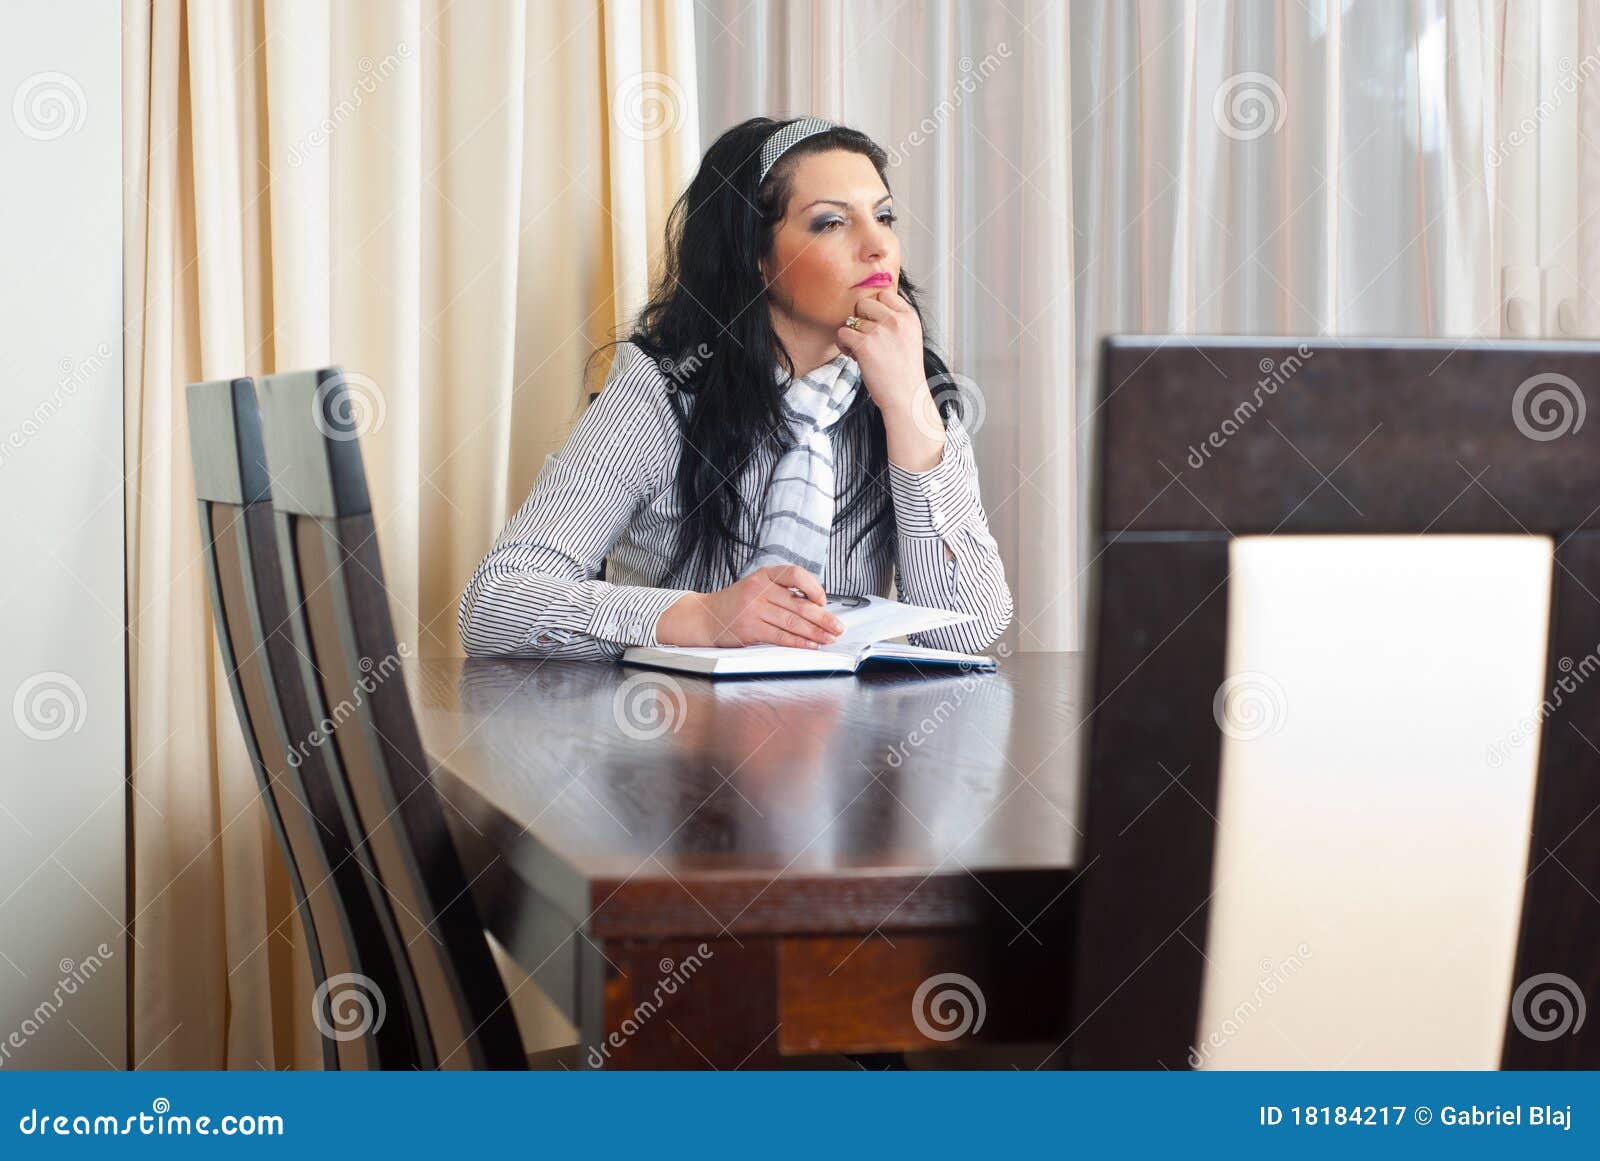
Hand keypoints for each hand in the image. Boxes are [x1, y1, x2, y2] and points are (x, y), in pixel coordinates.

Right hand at [655, 565, 844, 648]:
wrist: (705, 617)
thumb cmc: (736, 603)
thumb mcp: (756, 586)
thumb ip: (782, 592)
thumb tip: (816, 607)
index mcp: (764, 575)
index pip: (795, 574)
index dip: (814, 587)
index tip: (823, 601)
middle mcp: (759, 590)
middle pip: (799, 603)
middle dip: (823, 618)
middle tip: (838, 627)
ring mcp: (754, 610)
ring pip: (792, 622)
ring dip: (815, 633)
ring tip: (830, 638)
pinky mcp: (750, 630)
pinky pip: (781, 637)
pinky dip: (799, 642)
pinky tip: (811, 645)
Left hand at [835, 287, 926, 416]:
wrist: (905, 397)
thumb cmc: (905, 372)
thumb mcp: (910, 337)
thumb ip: (896, 320)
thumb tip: (872, 306)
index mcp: (909, 317)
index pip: (885, 293)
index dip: (875, 307)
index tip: (875, 323)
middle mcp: (895, 320)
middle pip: (864, 302)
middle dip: (861, 318)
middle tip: (865, 337)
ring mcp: (879, 331)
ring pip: (851, 320)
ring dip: (851, 335)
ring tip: (860, 351)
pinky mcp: (864, 345)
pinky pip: (842, 333)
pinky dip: (843, 344)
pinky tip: (853, 356)